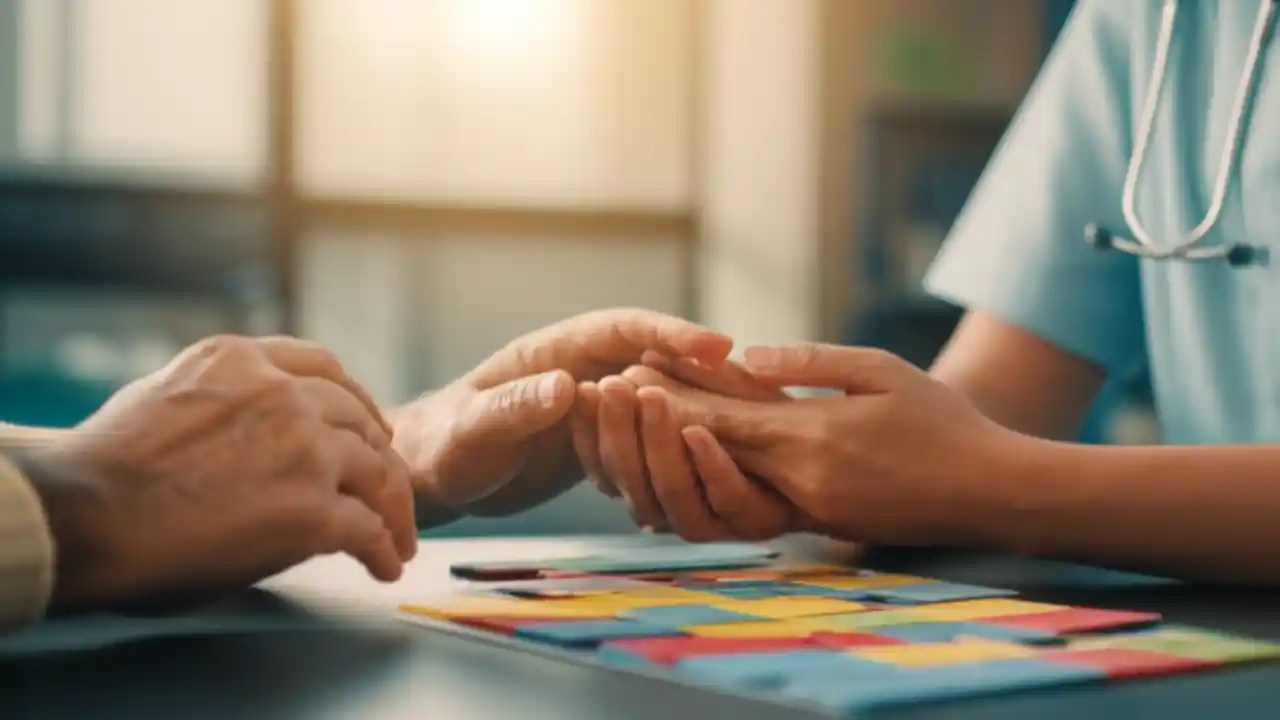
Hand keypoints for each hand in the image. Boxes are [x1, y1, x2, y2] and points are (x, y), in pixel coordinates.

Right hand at [13, 335, 415, 609]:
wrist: (91, 513)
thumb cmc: (105, 468)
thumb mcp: (164, 394)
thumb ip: (218, 397)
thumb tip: (236, 423)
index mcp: (241, 361)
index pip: (321, 367)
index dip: (353, 398)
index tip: (366, 421)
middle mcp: (283, 394)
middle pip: (358, 419)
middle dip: (377, 454)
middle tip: (386, 485)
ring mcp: (305, 448)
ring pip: (376, 470)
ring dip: (391, 507)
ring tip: (395, 537)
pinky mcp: (313, 507)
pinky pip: (367, 527)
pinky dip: (382, 548)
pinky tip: (384, 565)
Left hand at [388, 309, 731, 520]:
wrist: (433, 474)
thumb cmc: (441, 447)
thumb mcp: (473, 432)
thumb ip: (515, 408)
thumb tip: (567, 388)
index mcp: (555, 352)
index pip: (624, 329)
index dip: (672, 334)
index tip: (718, 347)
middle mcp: (583, 371)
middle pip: (658, 359)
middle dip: (706, 370)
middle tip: (758, 390)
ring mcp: (595, 405)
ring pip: (662, 398)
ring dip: (700, 408)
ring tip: (750, 422)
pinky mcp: (600, 439)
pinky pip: (648, 436)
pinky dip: (678, 444)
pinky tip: (711, 460)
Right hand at [589, 353, 795, 537]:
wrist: (844, 460)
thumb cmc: (777, 413)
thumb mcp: (720, 387)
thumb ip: (681, 383)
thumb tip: (637, 363)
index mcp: (659, 479)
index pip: (607, 461)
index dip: (588, 429)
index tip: (576, 387)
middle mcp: (681, 507)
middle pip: (631, 483)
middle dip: (616, 432)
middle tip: (610, 386)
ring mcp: (720, 519)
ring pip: (671, 498)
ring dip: (659, 446)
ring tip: (653, 398)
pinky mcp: (762, 521)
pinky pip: (727, 502)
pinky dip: (710, 467)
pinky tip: (699, 431)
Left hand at [627, 343, 1024, 544]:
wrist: (989, 493)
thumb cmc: (943, 422)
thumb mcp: (881, 370)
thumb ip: (811, 362)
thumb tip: (748, 355)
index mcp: (812, 438)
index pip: (721, 416)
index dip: (671, 395)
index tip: (629, 372)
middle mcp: (798, 481)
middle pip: (711, 450)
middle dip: (661, 423)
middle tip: (613, 395)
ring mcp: (806, 510)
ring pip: (724, 482)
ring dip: (681, 455)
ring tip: (640, 427)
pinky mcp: (817, 525)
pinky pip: (752, 500)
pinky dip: (719, 478)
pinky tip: (694, 459)